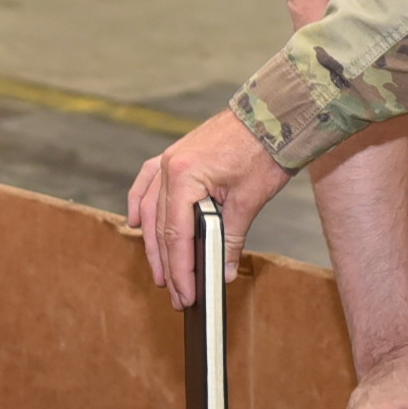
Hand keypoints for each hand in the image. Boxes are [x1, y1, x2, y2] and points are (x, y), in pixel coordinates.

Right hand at [126, 110, 292, 307]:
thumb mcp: (249, 200)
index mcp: (185, 176)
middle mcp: (169, 166)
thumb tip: (224, 271)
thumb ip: (232, 239)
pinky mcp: (175, 155)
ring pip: (150, 210)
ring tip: (160, 273)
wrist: (271, 114)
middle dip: (168, 265)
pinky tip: (136, 225)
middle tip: (176, 294)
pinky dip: (139, 204)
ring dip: (154, 244)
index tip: (186, 294)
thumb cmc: (263, 150)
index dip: (180, 269)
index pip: (175, 235)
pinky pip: (147, 183)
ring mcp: (168, 159)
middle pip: (160, 227)